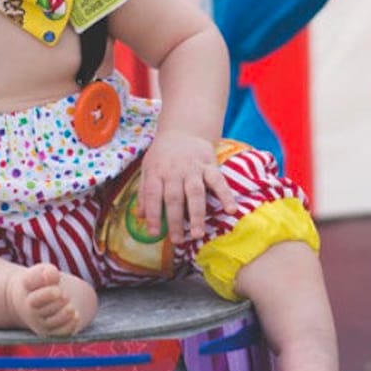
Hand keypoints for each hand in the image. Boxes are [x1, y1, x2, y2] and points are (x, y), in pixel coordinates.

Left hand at [137, 131, 236, 245]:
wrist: (183, 130)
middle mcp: (174, 170)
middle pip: (174, 198)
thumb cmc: (163, 155)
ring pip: (195, 193)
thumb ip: (144, 192)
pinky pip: (218, 181)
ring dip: (197, 215)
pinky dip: (225, 195)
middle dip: (175, 221)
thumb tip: (140, 217)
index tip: (154, 233)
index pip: (152, 194)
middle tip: (178, 240)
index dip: (152, 214)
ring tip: (198, 234)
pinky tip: (230, 210)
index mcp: (156, 171)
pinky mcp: (209, 165)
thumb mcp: (148, 168)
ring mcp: (193, 168)